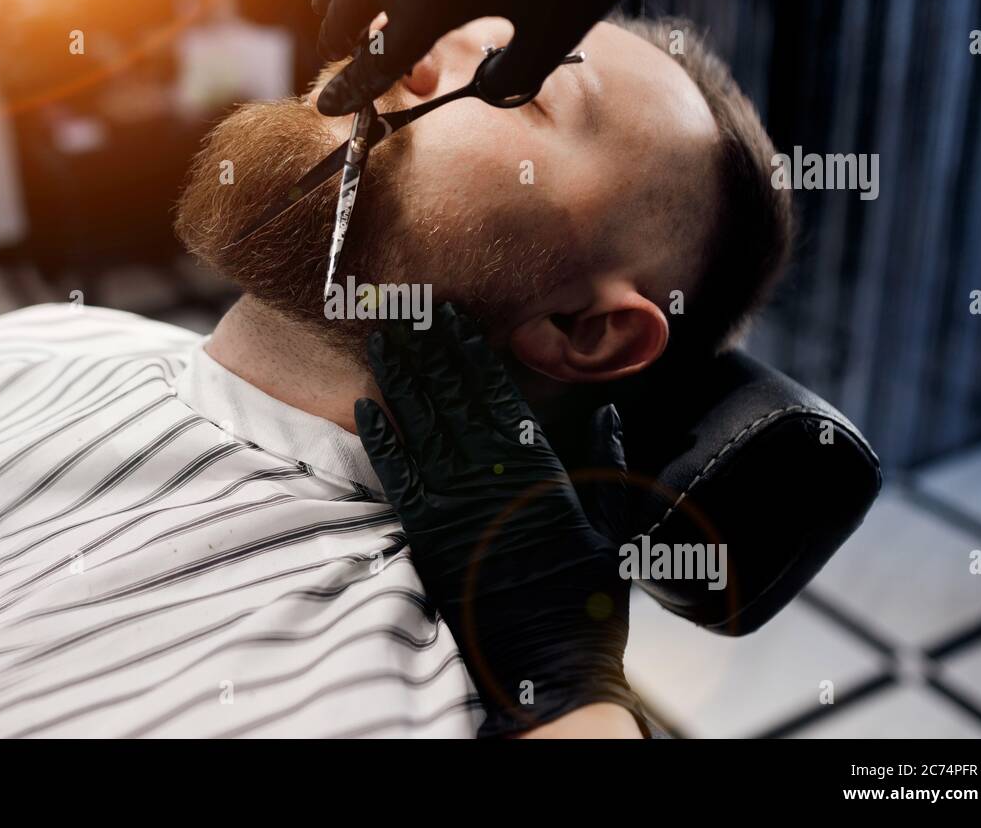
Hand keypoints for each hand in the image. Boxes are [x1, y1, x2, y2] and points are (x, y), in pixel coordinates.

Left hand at [354, 304, 646, 736]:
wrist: (548, 670)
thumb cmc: (587, 602)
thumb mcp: (615, 528)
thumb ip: (607, 465)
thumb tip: (608, 412)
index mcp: (537, 469)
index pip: (495, 393)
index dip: (470, 350)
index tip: (451, 316)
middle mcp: (491, 477)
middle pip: (450, 398)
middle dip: (426, 350)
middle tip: (404, 310)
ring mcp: (454, 505)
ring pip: (419, 426)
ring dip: (397, 380)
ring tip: (380, 341)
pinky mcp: (427, 536)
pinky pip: (398, 478)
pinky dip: (381, 441)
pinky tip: (365, 408)